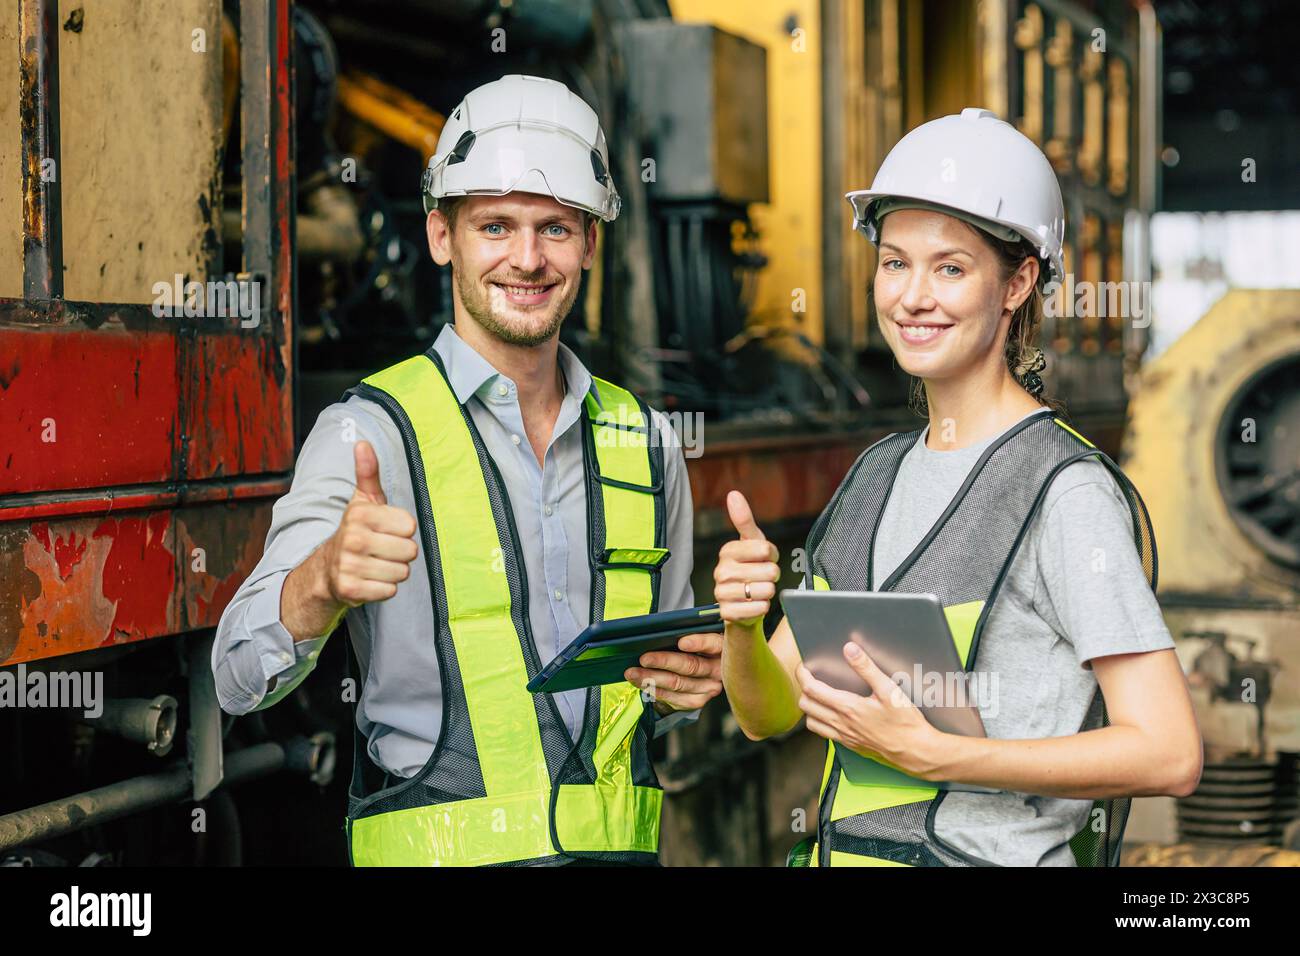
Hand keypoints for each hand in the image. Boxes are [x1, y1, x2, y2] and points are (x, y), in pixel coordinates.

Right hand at [319, 441, 418, 605]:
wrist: (327, 570)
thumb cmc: (356, 532)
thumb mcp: (363, 501)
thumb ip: (368, 473)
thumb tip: (362, 443)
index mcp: (360, 514)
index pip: (410, 526)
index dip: (402, 531)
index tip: (385, 531)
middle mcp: (353, 539)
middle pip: (410, 551)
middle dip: (400, 553)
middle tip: (381, 550)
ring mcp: (350, 566)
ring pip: (402, 572)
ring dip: (393, 571)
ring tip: (376, 564)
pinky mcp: (351, 590)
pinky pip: (390, 591)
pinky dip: (384, 588)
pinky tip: (370, 580)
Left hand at [624, 632, 722, 714]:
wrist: (701, 669)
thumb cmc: (694, 645)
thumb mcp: (695, 633)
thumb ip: (687, 628)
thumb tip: (665, 626)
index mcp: (721, 647)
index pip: (713, 643)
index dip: (699, 642)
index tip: (682, 642)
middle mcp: (718, 669)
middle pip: (691, 666)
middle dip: (664, 661)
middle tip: (644, 658)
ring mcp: (709, 688)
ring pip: (678, 683)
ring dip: (652, 678)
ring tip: (633, 673)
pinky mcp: (697, 701)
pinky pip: (674, 698)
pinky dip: (656, 690)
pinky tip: (642, 684)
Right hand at [714, 490, 779, 628]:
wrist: (742, 602)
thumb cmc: (750, 567)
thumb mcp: (752, 542)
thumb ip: (744, 520)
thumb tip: (733, 494)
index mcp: (727, 551)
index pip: (765, 549)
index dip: (772, 556)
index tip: (763, 559)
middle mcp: (721, 571)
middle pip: (769, 571)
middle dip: (772, 576)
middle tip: (762, 577)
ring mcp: (722, 593)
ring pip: (765, 590)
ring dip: (768, 592)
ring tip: (758, 590)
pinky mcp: (727, 613)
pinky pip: (759, 608)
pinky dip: (763, 607)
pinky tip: (755, 604)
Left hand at [795, 641, 947, 778]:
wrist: (916, 751)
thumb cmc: (905, 722)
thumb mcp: (889, 690)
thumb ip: (866, 668)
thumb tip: (849, 649)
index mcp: (847, 708)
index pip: (812, 690)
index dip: (803, 675)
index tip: (803, 667)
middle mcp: (841, 724)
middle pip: (806, 706)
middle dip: (803, 690)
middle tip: (810, 679)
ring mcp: (845, 737)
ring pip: (812, 723)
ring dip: (810, 708)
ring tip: (818, 696)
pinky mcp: (851, 746)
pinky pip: (826, 734)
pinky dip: (821, 722)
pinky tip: (833, 714)